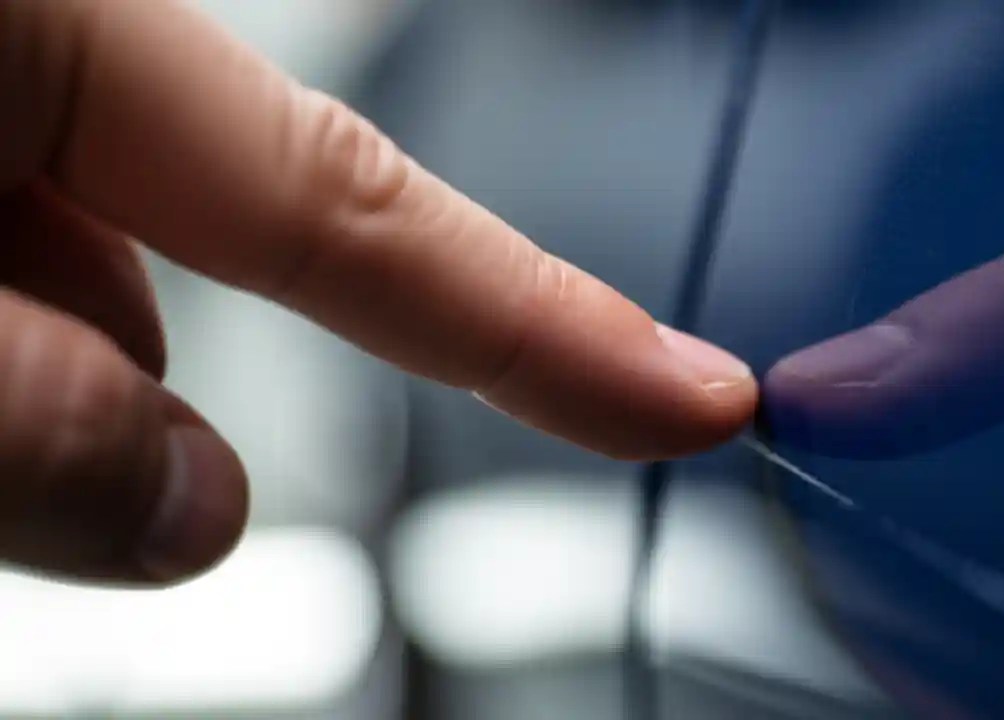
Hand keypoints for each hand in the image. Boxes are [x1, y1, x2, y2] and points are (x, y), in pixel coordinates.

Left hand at [0, 1, 755, 583]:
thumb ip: (48, 431)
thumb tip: (192, 513)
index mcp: (53, 12)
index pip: (362, 208)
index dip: (544, 318)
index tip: (689, 392)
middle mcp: (31, 30)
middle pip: (188, 255)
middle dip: (126, 378)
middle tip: (13, 466)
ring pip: (80, 288)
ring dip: (30, 385)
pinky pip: (9, 277)